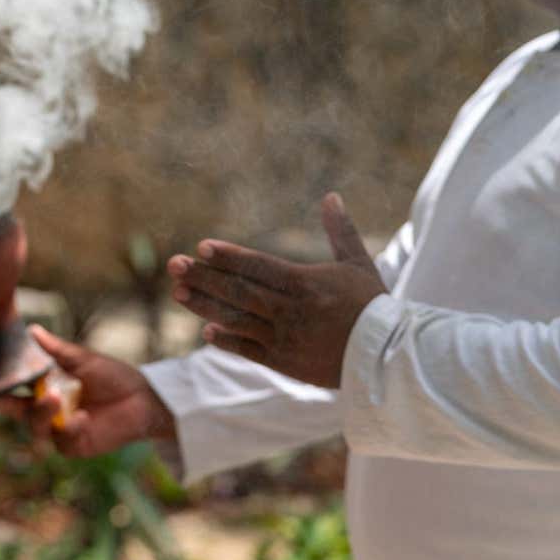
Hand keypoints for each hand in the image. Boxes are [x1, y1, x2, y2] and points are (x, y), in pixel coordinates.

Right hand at [0, 325, 175, 458]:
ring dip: (41, 414)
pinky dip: (70, 428)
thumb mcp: (83, 359)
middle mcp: (49, 410)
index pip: (17, 389)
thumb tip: (32, 330)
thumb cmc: (112, 375)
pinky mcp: (75, 445)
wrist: (142, 398)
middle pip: (20, 412)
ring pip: (37, 427)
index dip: (0, 389)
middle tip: (2, 399)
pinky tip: (84, 417)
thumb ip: (57, 350)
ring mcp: (60, 429)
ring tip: (54, 399)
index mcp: (46, 387)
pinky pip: (63, 441)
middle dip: (9, 407)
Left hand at [169, 193, 386, 388]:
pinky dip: (227, 341)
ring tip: (178, 292)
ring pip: (237, 320)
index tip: (202, 247)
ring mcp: (285, 338)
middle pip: (239, 291)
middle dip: (204, 277)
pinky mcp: (285, 363)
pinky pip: (249, 350)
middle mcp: (290, 310)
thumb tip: (331, 196)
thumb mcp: (357, 263)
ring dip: (205, 306)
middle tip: (173, 264)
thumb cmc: (372, 305)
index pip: (259, 266)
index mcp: (305, 283)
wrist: (386, 356)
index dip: (229, 257)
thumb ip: (340, 231)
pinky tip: (206, 332)